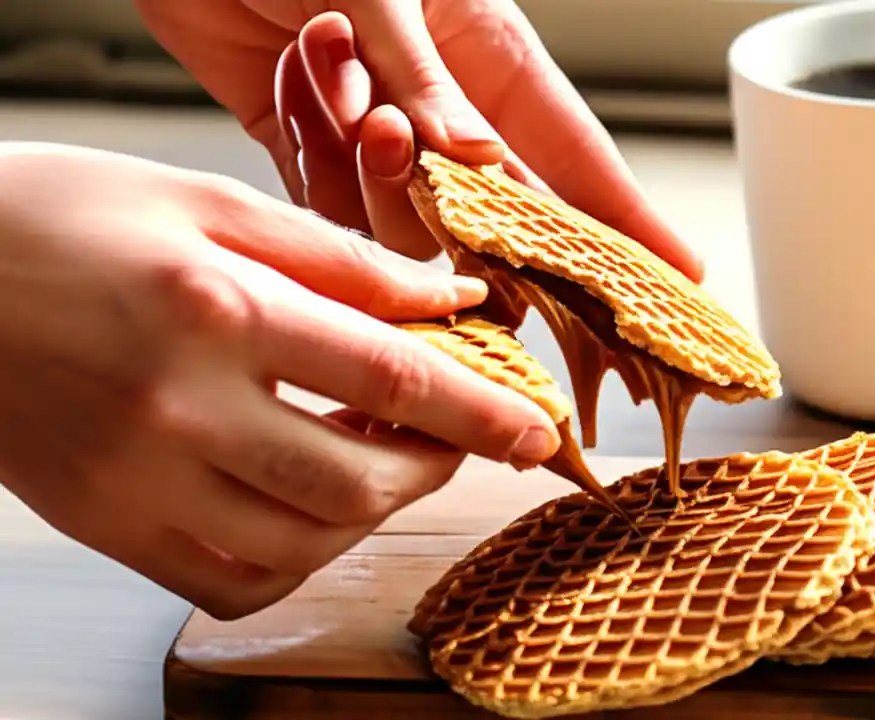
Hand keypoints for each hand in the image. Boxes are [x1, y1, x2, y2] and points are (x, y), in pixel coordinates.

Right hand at [0, 143, 560, 618]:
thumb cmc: (61, 220)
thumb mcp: (207, 203)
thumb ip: (338, 259)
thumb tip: (443, 300)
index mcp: (217, 310)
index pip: (391, 378)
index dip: (482, 410)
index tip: (537, 429)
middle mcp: (178, 408)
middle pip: (359, 481)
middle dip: (437, 467)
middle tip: (459, 438)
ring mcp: (137, 480)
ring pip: (305, 543)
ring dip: (374, 511)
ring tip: (387, 460)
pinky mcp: (107, 526)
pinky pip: (232, 581)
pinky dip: (297, 559)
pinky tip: (311, 510)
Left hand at [134, 0, 703, 278]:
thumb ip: (428, 82)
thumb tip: (480, 167)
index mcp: (497, 63)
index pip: (582, 161)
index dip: (630, 225)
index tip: (679, 279)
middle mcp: (452, 114)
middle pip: (498, 217)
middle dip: (484, 238)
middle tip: (452, 219)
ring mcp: (388, 142)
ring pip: (405, 224)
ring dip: (361, 164)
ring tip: (333, 66)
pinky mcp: (319, 154)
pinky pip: (331, 211)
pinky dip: (312, 162)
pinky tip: (298, 79)